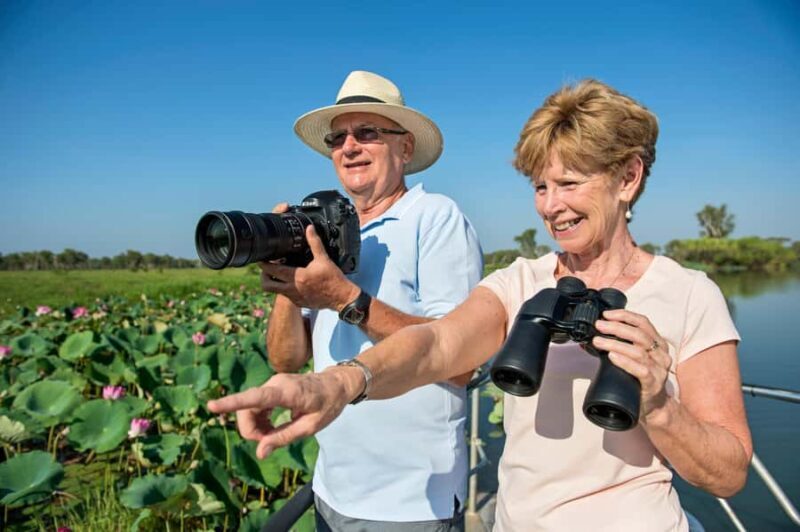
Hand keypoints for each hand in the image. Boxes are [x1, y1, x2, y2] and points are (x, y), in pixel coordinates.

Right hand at [207, 369, 355, 458]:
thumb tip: (260, 452)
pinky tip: (269, 428)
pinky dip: (258, 420)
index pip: (255, 398)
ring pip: (249, 408)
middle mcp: (275, 384)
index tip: (211, 406)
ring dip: (254, 426)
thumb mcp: (311, 426)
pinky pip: (255, 405)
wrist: (337, 384)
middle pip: (247, 409)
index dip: (231, 403)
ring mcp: (272, 383)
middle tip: (268, 443)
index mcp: (287, 392)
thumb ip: (284, 437)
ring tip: (272, 435)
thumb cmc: (328, 405)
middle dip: (250, 430)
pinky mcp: (271, 387)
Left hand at [259, 224, 358, 309]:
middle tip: (267, 268)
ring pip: (275, 292)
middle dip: (264, 276)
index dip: (264, 264)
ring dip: (274, 282)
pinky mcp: (299, 303)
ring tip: (278, 274)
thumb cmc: (333, 279)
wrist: (341, 298)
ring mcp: (295, 297)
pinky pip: (286, 296)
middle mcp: (292, 289)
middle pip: (267, 285)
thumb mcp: (324, 259)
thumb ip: (315, 242)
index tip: (262, 259)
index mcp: (297, 276)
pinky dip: (284, 289)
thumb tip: (310, 228)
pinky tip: (291, 281)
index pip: (273, 270)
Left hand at [592, 309, 671, 421]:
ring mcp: (659, 370)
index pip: (644, 323)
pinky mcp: (653, 384)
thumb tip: (597, 334)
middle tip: (599, 326)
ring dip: (615, 344)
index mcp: (658, 344)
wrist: (652, 406)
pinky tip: (612, 357)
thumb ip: (622, 345)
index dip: (625, 316)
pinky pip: (641, 370)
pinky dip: (625, 361)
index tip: (607, 315)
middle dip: (616, 327)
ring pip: (638, 351)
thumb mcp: (635, 358)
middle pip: (639, 335)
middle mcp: (661, 355)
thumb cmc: (639, 379)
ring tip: (598, 341)